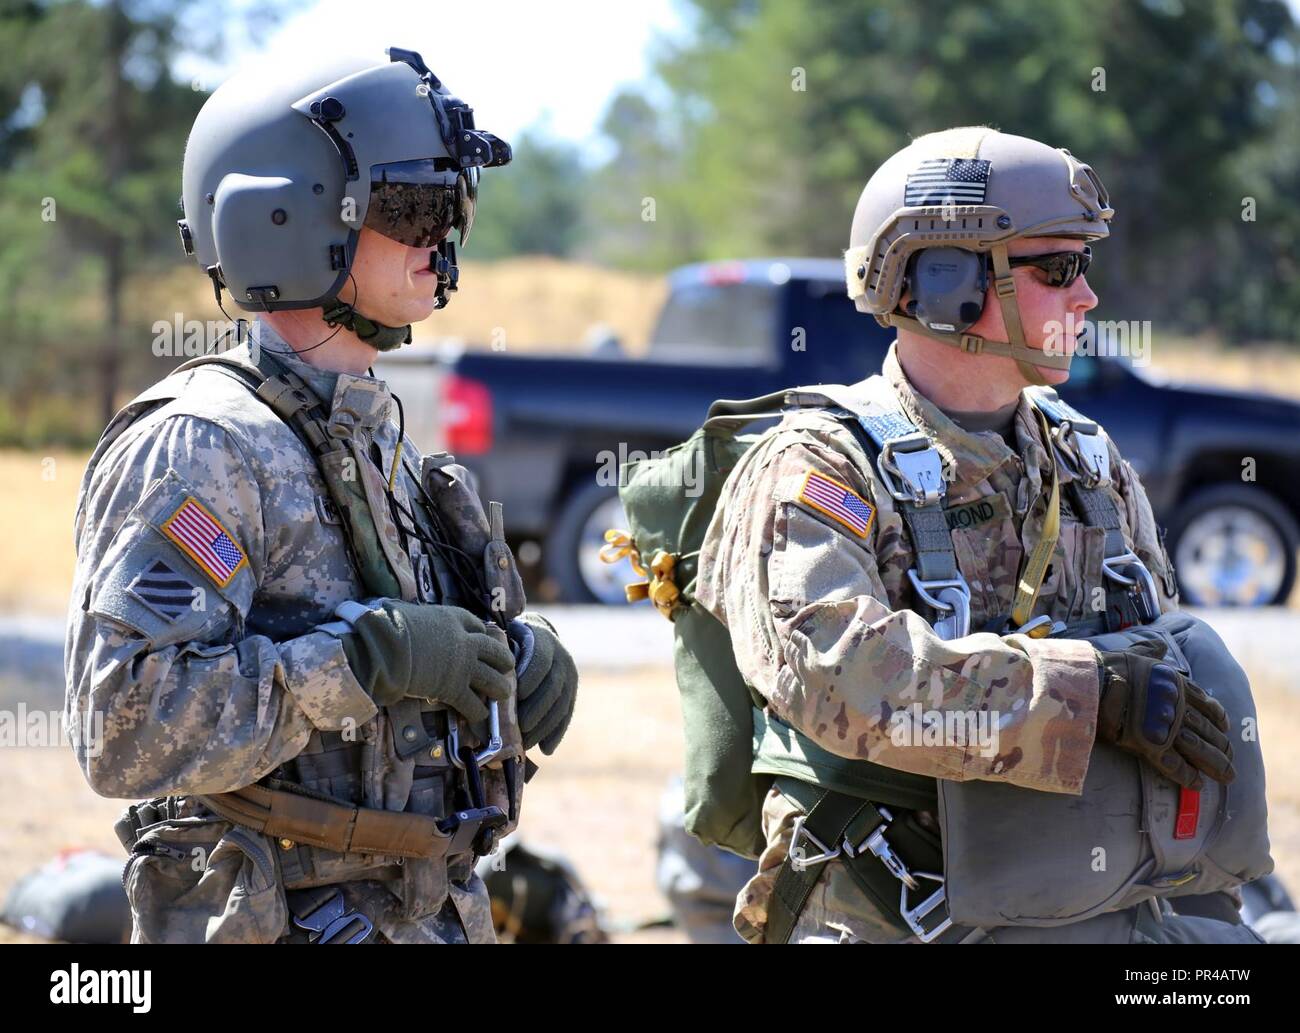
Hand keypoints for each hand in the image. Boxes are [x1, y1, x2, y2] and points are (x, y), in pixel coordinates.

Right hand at [339, 600, 513, 721]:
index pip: (476, 625)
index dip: (481, 634)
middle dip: (503, 660)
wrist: (387, 645)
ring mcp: (463, 666)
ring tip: (503, 693)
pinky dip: (477, 712)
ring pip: (492, 679)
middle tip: (506, 666)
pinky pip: (472, 704)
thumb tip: (394, 611)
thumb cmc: (389, 625)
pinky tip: (479, 716)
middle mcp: (464, 641)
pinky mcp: (454, 689)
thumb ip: (412, 616)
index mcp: (453, 618)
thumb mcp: (408, 612)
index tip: (482, 639)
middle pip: (495, 651)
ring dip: (500, 688)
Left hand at [508, 612, 577, 754]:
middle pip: (552, 687)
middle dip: (537, 710)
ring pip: (561, 704)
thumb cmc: (512, 643)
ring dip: (544, 727)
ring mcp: (569, 675)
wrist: (538, 636)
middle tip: (520, 728)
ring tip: (527, 743)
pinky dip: (556, 733)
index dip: (530, 680)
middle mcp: (561, 657)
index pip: (540, 662)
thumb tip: (480, 691)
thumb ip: (500, 663)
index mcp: (543, 641)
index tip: (516, 698)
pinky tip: (546, 749)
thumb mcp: (507, 644)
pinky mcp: (572, 690)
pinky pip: (566, 714)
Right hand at [1095, 639, 1234, 789]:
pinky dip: (1187, 776)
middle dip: (1222, 746)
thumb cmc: (1112, 666)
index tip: (1225, 727)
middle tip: (1231, 759)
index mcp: (1176, 686)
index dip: (1218, 716)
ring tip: (1227, 777)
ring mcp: (1167, 728)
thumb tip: (1159, 646)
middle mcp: (1178, 708)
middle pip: (1208, 731)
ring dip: (1216, 765)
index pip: (1205, 704)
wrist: (1095, 681)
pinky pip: (1174, 765)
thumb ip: (1151, 651)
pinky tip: (1196, 784)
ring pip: (1199, 750)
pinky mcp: (1151, 746)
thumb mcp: (1137, 653)